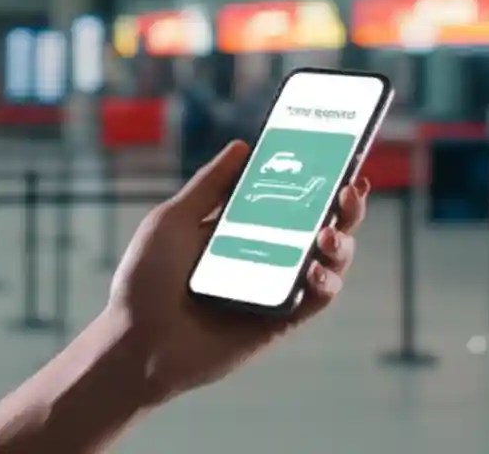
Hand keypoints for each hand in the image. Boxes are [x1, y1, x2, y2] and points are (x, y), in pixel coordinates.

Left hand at [105, 140, 368, 403]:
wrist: (137, 341)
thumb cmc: (145, 279)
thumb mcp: (172, 219)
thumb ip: (209, 185)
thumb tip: (242, 146)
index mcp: (240, 228)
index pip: (289, 198)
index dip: (318, 179)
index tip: (339, 158)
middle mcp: (263, 255)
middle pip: (320, 225)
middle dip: (344, 206)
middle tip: (351, 189)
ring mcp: (274, 288)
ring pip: (329, 261)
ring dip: (342, 243)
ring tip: (329, 233)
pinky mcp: (280, 320)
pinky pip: (316, 299)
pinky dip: (325, 281)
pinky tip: (313, 268)